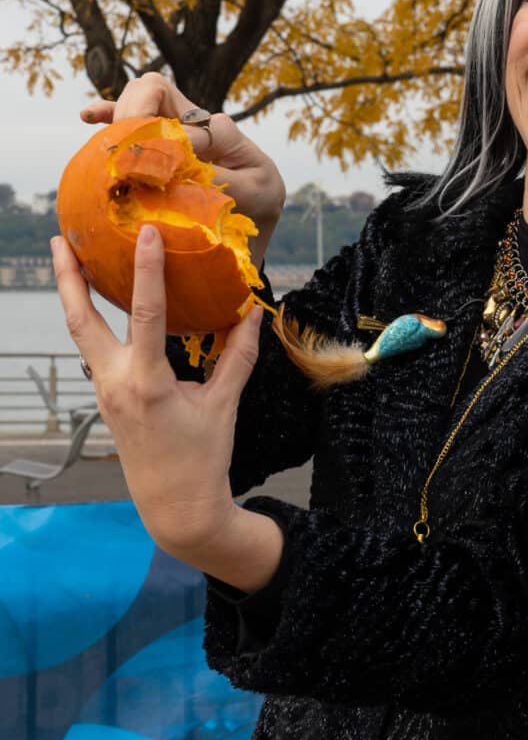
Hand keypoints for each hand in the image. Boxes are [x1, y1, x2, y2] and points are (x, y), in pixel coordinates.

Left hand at [53, 224, 280, 587]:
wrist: (173, 504)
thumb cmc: (202, 457)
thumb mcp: (224, 405)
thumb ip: (239, 357)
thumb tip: (253, 316)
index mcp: (147, 383)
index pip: (144, 314)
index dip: (147, 271)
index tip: (148, 235)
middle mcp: (115, 382)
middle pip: (80, 320)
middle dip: (69, 278)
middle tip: (63, 240)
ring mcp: (105, 390)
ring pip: (81, 333)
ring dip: (75, 295)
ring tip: (73, 259)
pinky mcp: (106, 396)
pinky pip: (96, 349)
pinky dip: (95, 320)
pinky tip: (102, 303)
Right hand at [80, 73, 285, 267]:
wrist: (254, 210)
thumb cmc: (257, 199)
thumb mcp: (253, 189)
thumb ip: (222, 177)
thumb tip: (178, 164)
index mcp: (218, 130)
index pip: (185, 119)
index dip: (169, 140)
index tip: (163, 169)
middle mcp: (190, 122)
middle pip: (153, 88)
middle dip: (135, 108)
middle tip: (127, 143)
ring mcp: (169, 128)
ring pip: (137, 97)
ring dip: (120, 113)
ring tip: (109, 139)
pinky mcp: (153, 143)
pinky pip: (126, 117)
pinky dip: (108, 112)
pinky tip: (90, 116)